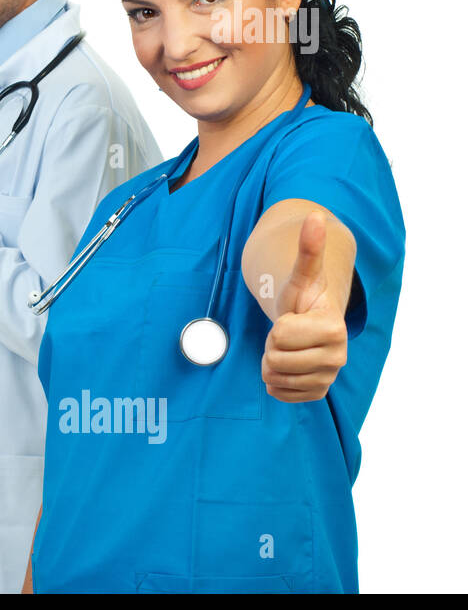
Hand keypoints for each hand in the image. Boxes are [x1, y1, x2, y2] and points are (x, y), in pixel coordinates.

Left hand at [262, 212, 347, 402]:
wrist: (311, 322)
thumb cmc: (304, 297)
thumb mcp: (302, 273)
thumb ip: (308, 248)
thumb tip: (314, 216)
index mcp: (334, 328)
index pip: (280, 335)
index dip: (276, 326)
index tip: (290, 318)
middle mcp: (338, 357)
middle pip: (275, 359)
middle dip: (271, 345)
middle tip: (285, 334)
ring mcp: (328, 377)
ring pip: (275, 377)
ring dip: (271, 362)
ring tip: (285, 348)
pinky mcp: (317, 393)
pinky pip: (281, 394)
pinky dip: (275, 381)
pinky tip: (286, 366)